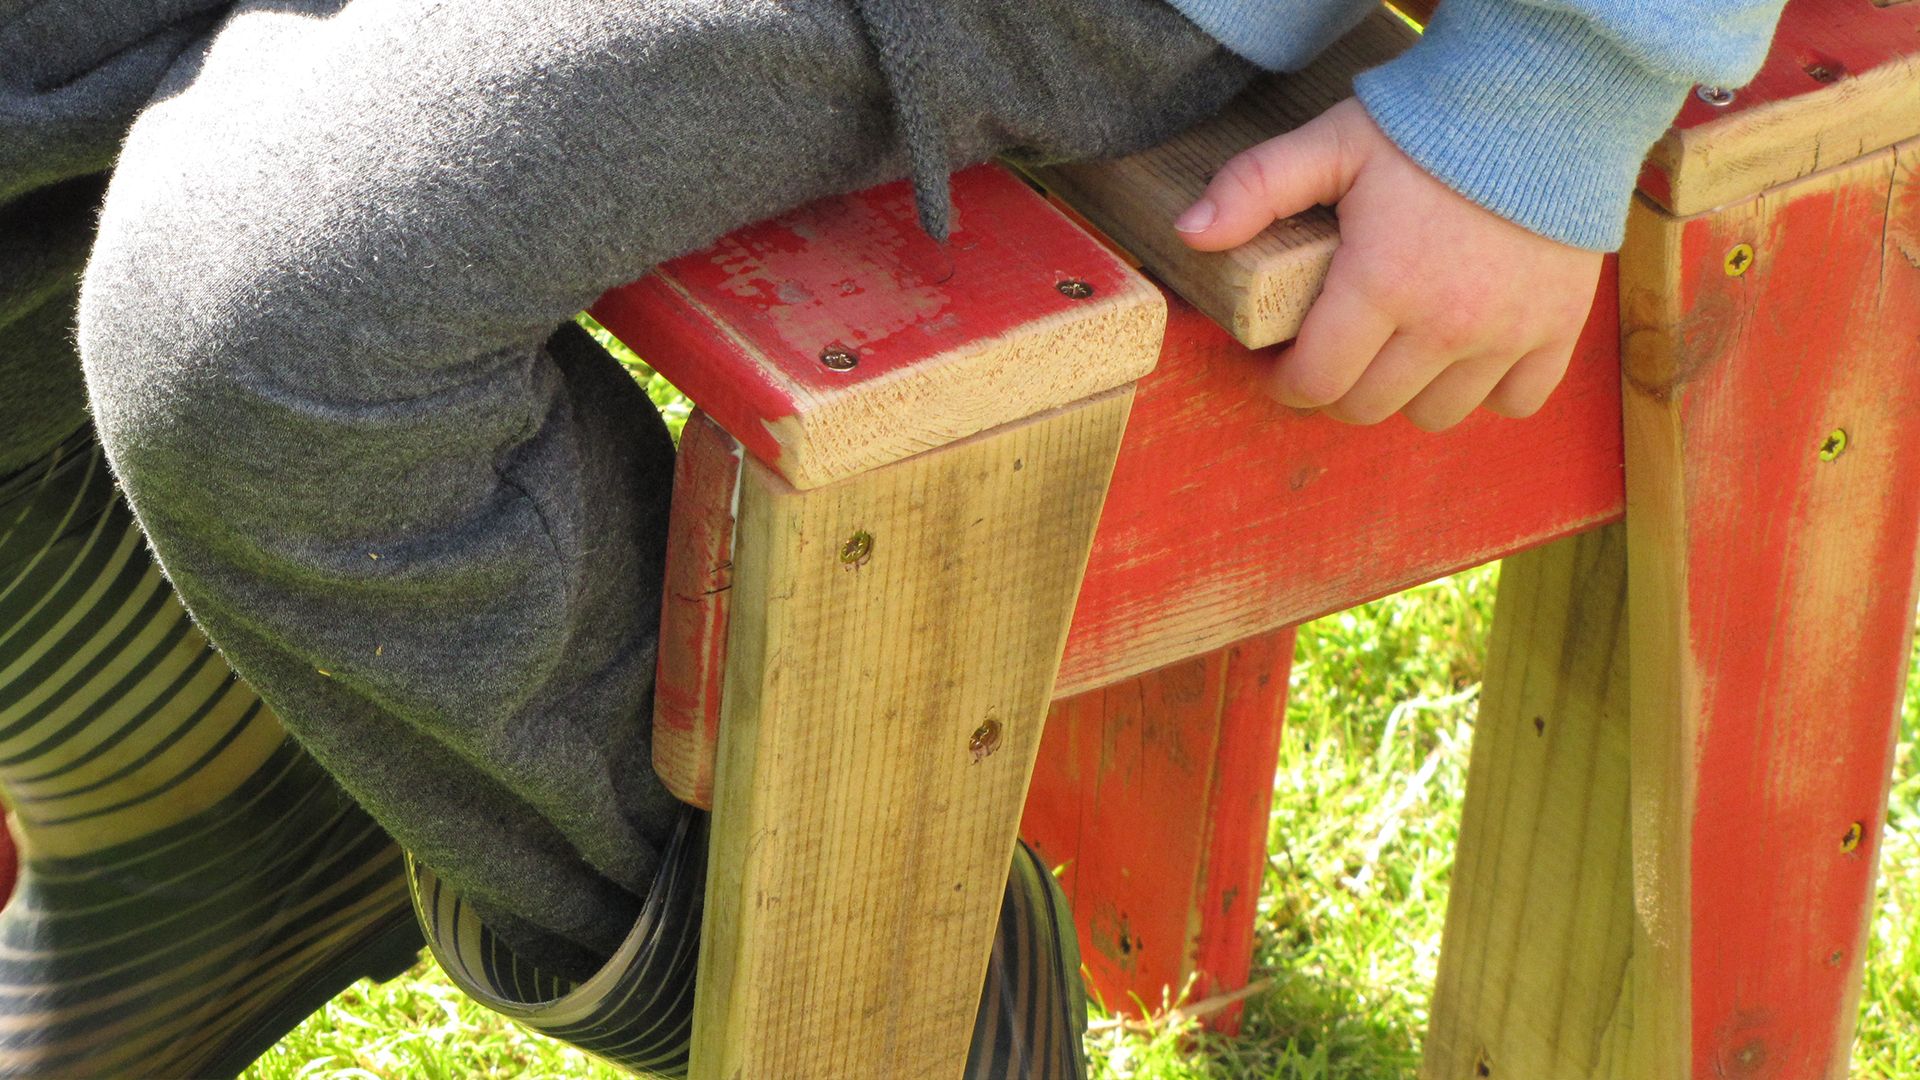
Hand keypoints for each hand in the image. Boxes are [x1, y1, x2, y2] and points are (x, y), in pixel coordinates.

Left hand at [1174, 98, 1601, 430]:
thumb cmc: (1430, 125)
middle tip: (1332, 356)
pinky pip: (1513, 402)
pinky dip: (1485, 392)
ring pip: (1436, 415)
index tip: (1280, 367)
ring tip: (1394, 352)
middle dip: (1336, 390)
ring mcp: (1506, 334)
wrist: (1546, 102)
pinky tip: (1463, 355)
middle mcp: (1445, 324)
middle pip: (1368, 407)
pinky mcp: (1556, 330)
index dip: (1286, 384)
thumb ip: (1256, 186)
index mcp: (1382, 284)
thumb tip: (1189, 233)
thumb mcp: (1333, 144)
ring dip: (1405, 394)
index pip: (1316, 382)